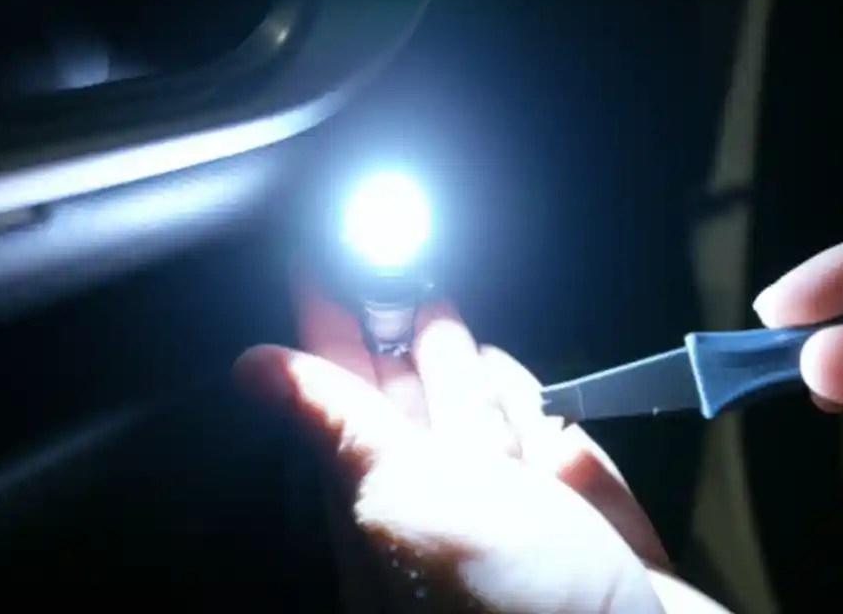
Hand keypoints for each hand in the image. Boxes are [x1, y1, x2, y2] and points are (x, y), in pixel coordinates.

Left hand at [236, 280, 724, 612]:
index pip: (342, 398)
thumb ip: (340, 428)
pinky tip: (511, 378)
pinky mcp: (589, 526)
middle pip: (410, 402)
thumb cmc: (525, 611)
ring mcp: (521, 520)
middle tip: (375, 264)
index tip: (316, 268)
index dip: (328, 329)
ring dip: (456, 362)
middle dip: (392, 332)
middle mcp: (448, 511)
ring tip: (435, 306)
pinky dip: (532, 410)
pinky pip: (554, 450)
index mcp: (387, 506)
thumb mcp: (410, 504)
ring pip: (479, 420)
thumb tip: (253, 368)